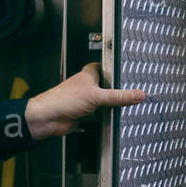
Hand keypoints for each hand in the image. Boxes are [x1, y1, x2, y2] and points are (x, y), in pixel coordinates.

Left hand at [24, 62, 144, 138]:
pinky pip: (99, 114)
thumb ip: (118, 96)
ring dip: (111, 105)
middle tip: (133, 90)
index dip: (113, 67)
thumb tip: (138, 94)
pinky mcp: (83, 114)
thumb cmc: (62, 100)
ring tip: (129, 105)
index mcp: (88, 75)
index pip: (103, 67)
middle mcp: (86, 87)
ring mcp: (84, 101)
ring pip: (103, 101)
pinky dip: (105, 116)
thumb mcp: (96, 96)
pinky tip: (115, 118)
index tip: (127, 69)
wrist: (47, 119)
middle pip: (106, 86)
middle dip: (117, 89)